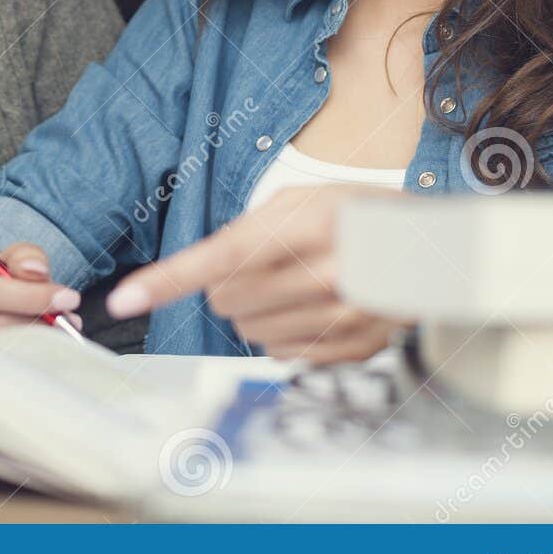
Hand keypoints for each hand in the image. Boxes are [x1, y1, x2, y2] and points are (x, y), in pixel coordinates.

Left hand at [103, 185, 409, 361]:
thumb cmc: (355, 214)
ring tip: (295, 284)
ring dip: (258, 311)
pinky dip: (286, 334)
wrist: (429, 247)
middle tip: (267, 265)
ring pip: (251, 331)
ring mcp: (345, 315)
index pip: (220, 257)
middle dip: (231, 285)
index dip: (166, 281)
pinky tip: (312, 310)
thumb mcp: (304, 199)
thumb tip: (205, 275)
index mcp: (310, 223)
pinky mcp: (355, 347)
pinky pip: (283, 354)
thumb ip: (250, 231)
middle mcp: (328, 272)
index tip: (122, 301)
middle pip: (227, 300)